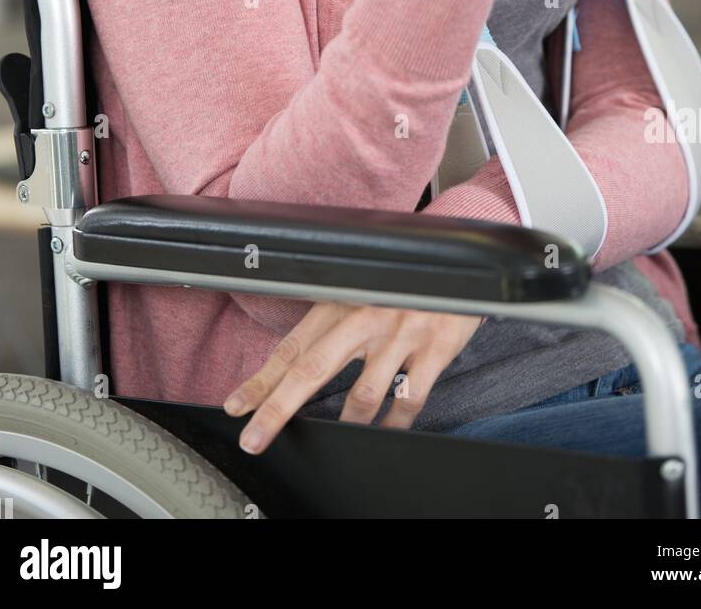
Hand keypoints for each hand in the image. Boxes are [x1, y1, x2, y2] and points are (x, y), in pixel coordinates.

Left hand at [223, 301, 481, 451]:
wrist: (462, 262)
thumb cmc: (403, 281)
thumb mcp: (362, 292)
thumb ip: (333, 324)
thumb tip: (294, 364)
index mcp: (342, 301)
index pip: (293, 345)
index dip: (262, 378)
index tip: (238, 405)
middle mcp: (365, 315)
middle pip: (313, 368)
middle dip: (278, 408)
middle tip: (254, 438)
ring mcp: (400, 333)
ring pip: (363, 393)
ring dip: (348, 423)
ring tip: (339, 438)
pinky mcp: (434, 348)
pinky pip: (409, 399)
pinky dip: (396, 423)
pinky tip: (388, 430)